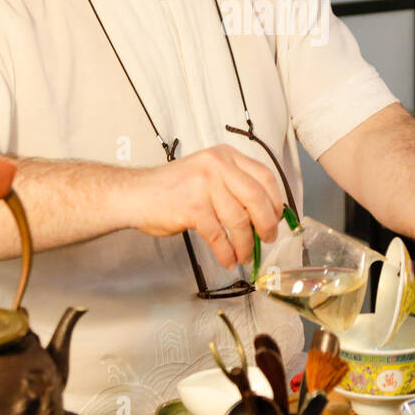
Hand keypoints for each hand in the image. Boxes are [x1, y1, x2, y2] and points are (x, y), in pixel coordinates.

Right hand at [130, 145, 283, 268]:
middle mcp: (217, 166)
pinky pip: (219, 236)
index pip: (264, 176)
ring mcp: (204, 186)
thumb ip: (234, 185)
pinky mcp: (193, 207)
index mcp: (225, 156)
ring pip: (239, 221)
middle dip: (266, 224)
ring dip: (245, 244)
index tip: (277, 218)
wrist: (137, 194)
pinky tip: (228, 259)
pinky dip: (226, 252)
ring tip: (244, 255)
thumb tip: (264, 212)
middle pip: (257, 198)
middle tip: (267, 238)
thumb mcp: (208, 173)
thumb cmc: (172, 188)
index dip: (275, 201)